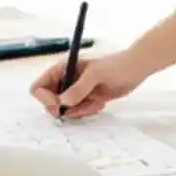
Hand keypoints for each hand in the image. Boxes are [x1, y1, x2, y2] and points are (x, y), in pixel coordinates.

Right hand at [29, 49, 148, 118]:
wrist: (136, 68)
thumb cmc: (116, 64)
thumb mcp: (96, 74)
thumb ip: (79, 88)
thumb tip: (62, 103)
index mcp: (63, 68)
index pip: (39, 86)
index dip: (45, 98)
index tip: (60, 105)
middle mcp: (67, 80)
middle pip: (50, 102)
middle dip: (64, 108)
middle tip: (81, 106)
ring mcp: (76, 90)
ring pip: (65, 109)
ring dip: (79, 110)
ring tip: (95, 102)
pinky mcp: (86, 99)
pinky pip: (79, 112)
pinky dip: (87, 111)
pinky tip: (100, 103)